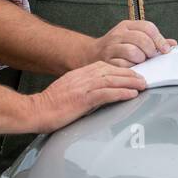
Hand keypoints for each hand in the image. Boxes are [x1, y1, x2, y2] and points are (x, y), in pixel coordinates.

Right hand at [31, 62, 146, 130]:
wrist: (35, 111)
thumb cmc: (49, 106)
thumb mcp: (68, 91)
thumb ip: (83, 89)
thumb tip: (98, 95)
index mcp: (79, 74)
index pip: (104, 67)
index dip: (120, 69)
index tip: (132, 73)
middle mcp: (82, 77)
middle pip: (111, 71)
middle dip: (129, 74)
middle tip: (142, 78)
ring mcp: (83, 87)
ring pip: (112, 80)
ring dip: (130, 82)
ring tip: (142, 85)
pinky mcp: (83, 99)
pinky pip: (107, 93)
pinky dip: (121, 93)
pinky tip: (131, 94)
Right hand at [90, 20, 176, 66]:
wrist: (92, 53)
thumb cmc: (117, 46)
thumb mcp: (134, 37)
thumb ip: (153, 40)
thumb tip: (172, 43)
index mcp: (127, 25)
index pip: (148, 27)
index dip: (160, 39)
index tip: (166, 49)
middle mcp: (118, 33)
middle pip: (142, 39)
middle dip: (151, 50)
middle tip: (151, 56)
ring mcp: (111, 46)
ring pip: (133, 52)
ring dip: (141, 59)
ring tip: (140, 61)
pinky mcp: (107, 60)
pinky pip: (124, 65)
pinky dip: (131, 67)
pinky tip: (131, 67)